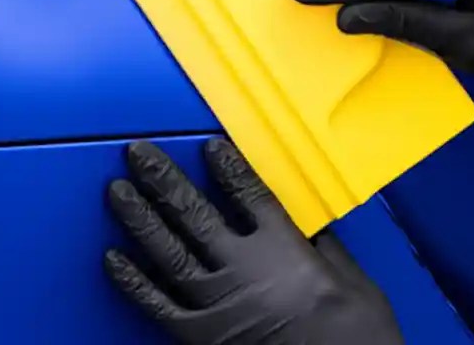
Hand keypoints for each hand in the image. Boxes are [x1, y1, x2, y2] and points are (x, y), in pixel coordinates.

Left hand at [104, 139, 402, 344]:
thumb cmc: (359, 336)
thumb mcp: (354, 280)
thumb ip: (320, 246)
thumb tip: (300, 224)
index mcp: (285, 249)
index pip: (248, 194)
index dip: (226, 167)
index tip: (208, 147)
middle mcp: (246, 270)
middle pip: (195, 214)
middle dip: (164, 180)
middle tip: (139, 154)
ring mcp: (220, 305)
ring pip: (169, 253)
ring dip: (140, 218)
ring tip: (118, 191)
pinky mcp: (204, 337)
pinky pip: (159, 306)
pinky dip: (134, 283)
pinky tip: (114, 259)